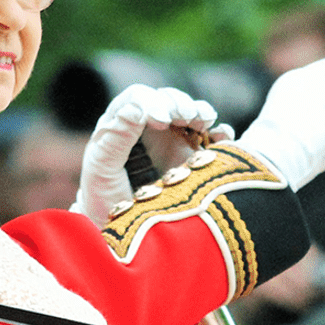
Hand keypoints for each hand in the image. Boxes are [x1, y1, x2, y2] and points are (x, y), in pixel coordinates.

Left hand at [73, 85, 232, 225]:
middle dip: (179, 103)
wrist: (122, 227)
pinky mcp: (192, 156)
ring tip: (203, 124)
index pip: (139, 97)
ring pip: (191, 112)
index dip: (151, 102)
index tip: (160, 120)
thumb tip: (136, 108)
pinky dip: (220, 132)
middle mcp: (148, 125)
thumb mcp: (102, 165)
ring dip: (201, 112)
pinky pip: (211, 136)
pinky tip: (223, 137)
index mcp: (121, 122)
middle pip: (168, 99)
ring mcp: (172, 138)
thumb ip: (116, 136)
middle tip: (187, 118)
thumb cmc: (102, 195)